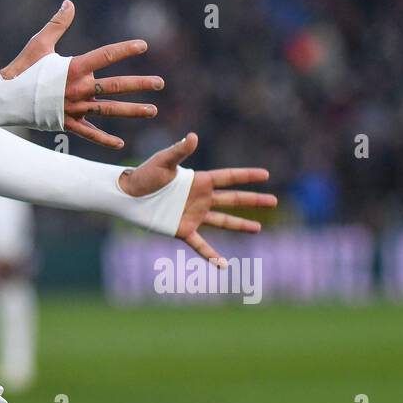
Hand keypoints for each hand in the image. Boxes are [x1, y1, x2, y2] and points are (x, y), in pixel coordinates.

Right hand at [0, 0, 161, 148]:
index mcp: (73, 68)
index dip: (124, 49)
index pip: (105, 56)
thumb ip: (57, 24)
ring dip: (133, 111)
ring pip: (109, 111)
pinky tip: (120, 144)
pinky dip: (104, 140)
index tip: (143, 46)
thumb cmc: (21, 68)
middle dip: (140, 84)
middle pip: (115, 87)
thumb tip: (69, 3)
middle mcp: (77, 89)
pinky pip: (89, 134)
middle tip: (160, 83)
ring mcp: (74, 108)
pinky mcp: (67, 124)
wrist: (4, 98)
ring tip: (153, 110)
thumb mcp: (39, 44)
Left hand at [119, 132, 274, 266]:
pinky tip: (224, 265)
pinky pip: (201, 245)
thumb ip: (180, 150)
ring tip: (258, 228)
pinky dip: (212, 256)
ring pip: (223, 221)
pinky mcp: (183, 230)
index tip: (265, 174)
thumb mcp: (163, 161)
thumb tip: (194, 136)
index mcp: (199, 181)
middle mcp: (200, 198)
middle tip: (274, 200)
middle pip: (233, 199)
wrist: (128, 195)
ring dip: (241, 225)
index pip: (228, 177)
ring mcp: (194, 215)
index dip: (247, 176)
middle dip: (253, 200)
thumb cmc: (144, 175)